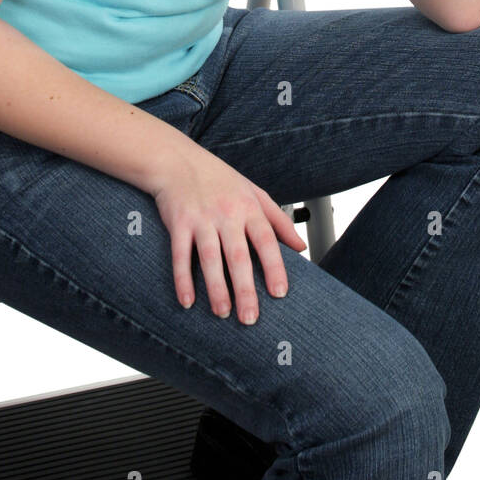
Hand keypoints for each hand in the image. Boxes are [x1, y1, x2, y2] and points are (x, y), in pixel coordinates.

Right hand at [151, 140, 306, 323]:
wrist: (178, 161)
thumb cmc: (220, 180)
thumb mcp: (255, 193)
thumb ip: (279, 220)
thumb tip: (301, 247)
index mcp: (249, 207)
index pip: (266, 240)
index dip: (274, 267)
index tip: (280, 293)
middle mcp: (227, 213)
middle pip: (238, 255)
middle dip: (245, 289)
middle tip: (250, 318)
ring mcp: (202, 218)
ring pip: (210, 258)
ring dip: (216, 288)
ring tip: (223, 313)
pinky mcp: (178, 223)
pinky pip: (180, 255)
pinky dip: (182, 279)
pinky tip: (187, 301)